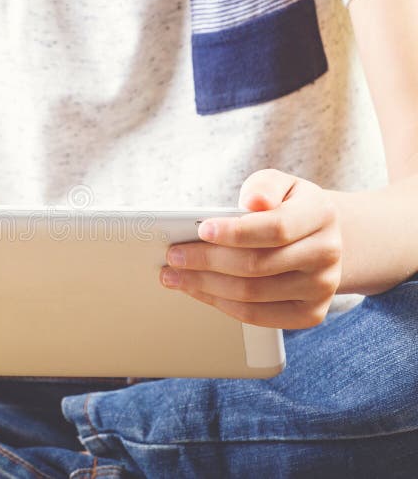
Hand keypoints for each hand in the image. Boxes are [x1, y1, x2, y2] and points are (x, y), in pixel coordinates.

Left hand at [160, 169, 342, 328]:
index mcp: (320, 214)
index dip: (235, 232)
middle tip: (174, 256)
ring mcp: (321, 288)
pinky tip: (198, 290)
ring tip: (175, 275)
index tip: (201, 229)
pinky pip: (257, 316)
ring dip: (205, 286)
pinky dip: (220, 304)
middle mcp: (326, 253)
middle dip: (207, 261)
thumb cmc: (288, 207)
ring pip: (252, 294)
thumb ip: (264, 186)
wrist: (320, 237)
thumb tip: (254, 201)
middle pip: (257, 265)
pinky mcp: (309, 313)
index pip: (275, 228)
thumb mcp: (280, 184)